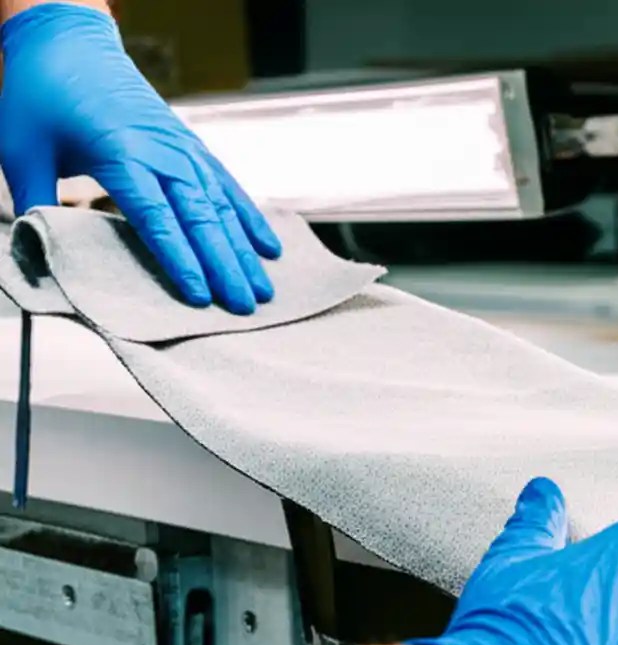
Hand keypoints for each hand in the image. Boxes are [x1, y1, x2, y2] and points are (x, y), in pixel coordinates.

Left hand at [0, 3, 280, 313]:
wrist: (69, 41)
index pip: (157, 217)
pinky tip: (269, 246)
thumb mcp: (20, 149)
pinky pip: (228, 186)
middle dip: (226, 266)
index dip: (180, 259)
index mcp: (121, 154)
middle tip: (246, 307)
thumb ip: (34, 203)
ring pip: (222, 206)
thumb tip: (36, 253)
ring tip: (264, 289)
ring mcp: (183, 148)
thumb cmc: (42, 93)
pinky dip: (250, 217)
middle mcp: (163, 152)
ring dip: (244, 250)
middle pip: (202, 218)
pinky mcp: (192, 145)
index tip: (199, 296)